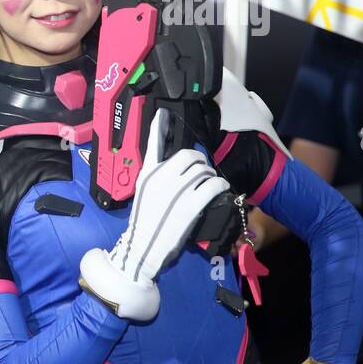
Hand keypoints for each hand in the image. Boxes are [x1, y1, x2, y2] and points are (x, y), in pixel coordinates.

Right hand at [79, 109, 229, 320]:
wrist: (142, 249)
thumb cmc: (144, 225)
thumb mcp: (144, 196)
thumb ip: (155, 179)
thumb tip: (173, 168)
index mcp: (147, 175)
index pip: (153, 144)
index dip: (159, 127)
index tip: (163, 114)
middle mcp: (160, 178)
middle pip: (189, 156)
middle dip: (200, 163)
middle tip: (202, 174)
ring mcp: (176, 191)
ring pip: (204, 170)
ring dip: (211, 177)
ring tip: (211, 186)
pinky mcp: (191, 204)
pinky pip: (213, 185)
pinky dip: (220, 186)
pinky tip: (219, 191)